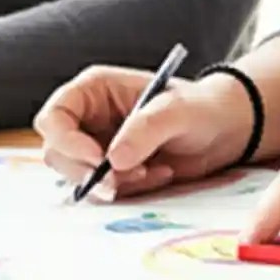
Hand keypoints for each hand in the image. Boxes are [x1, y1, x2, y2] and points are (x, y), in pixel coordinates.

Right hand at [35, 65, 253, 199]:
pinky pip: (103, 190)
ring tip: (151, 172)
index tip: (96, 159)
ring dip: (112, 183)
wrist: (225, 131)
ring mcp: (98, 145)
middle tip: (123, 179)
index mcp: (95, 89)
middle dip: (87, 171)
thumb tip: (113, 159)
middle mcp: (89, 117)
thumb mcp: (177, 111)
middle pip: (58, 152)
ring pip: (77, 176)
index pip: (54, 116)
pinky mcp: (112, 170)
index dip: (66, 140)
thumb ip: (146, 129)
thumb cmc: (200, 107)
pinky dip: (128, 191)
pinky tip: (158, 175)